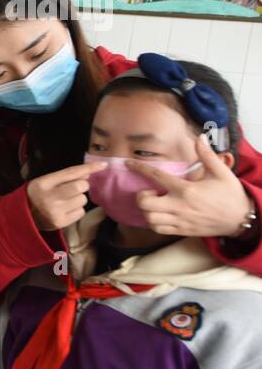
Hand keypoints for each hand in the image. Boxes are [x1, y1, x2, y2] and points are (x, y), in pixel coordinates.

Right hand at [26, 161, 107, 230]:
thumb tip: (88, 173)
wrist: (24, 217)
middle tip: (72, 189)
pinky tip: (66, 210)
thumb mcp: (46, 182)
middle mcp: (49, 197)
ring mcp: (55, 211)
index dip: (88, 168)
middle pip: (80, 186)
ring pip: (82, 200)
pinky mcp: (61, 222)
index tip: (103, 164)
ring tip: (65, 202)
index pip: (70, 173)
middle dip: (81, 186)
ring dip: (78, 199)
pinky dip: (76, 210)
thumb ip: (65, 176)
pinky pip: (81, 212)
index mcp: (43, 183)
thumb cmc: (38, 196)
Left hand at [130, 135, 253, 237]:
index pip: (156, 177)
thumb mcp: (222, 172)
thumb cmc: (230, 194)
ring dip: (146, 210)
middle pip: (145, 203)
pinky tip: (159, 214)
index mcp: (186, 189)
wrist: (240, 219)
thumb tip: (199, 137)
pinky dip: (153, 222)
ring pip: (149, 219)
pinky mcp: (181, 231)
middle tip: (149, 191)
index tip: (129, 164)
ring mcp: (179, 220)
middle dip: (141, 196)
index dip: (140, 169)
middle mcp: (179, 206)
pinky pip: (158, 229)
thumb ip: (207, 155)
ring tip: (154, 203)